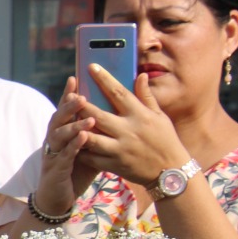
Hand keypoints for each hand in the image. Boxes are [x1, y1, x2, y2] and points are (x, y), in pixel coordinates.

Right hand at [34, 77, 100, 213]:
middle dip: (68, 106)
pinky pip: (65, 155)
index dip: (67, 95)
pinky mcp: (56, 169)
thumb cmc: (75, 171)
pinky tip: (84, 138)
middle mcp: (54, 141)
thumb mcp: (86, 148)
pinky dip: (74, 145)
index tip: (75, 78)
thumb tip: (112, 113)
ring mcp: (53, 154)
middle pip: (59, 119)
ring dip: (73, 125)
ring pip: (59, 135)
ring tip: (87, 117)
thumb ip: (96, 131)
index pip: (64, 111)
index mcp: (62, 134)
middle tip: (80, 95)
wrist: (58, 197)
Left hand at [76, 66, 190, 190]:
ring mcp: (120, 149)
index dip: (104, 79)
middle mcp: (129, 130)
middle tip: (69, 94)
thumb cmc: (165, 140)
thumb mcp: (160, 116)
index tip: (91, 67)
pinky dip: (80, 149)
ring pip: (91, 137)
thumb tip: (140, 75)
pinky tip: (71, 142)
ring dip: (77, 129)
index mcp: (140, 115)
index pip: (119, 93)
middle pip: (98, 115)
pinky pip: (91, 157)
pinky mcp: (114, 164)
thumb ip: (146, 96)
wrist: (171, 171)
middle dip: (81, 105)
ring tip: (66, 119)